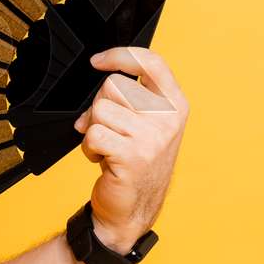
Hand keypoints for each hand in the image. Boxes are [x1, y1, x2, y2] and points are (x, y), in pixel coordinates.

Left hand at [72, 47, 189, 252]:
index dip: (121, 55)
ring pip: (99, 109)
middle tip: (108, 130)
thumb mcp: (144, 124)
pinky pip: (93, 134)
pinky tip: (102, 159)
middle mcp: (168, 119)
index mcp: (175, 105)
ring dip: (92, 129)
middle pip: (113, 86)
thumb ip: (132, 98)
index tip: (98, 61)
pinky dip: (88, 147)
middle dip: (98, 106)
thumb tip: (99, 76)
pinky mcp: (133, 155)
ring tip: (108, 147)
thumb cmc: (134, 163)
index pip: (152, 63)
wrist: (132, 208)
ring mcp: (153, 137)